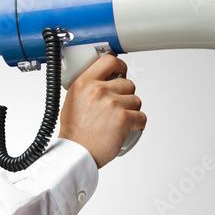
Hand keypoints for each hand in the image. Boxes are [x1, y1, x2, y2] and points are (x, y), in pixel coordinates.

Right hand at [58, 54, 144, 168]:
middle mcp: (98, 90)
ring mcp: (112, 103)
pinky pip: (141, 116)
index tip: (121, 70)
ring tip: (117, 121)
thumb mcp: (72, 100)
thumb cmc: (74, 132)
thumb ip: (88, 87)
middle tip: (115, 108)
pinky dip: (137, 124)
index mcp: (84, 83)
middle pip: (127, 83)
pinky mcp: (124, 118)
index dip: (119, 65)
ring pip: (136, 100)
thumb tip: (104, 79)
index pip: (108, 60)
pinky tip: (127, 129)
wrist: (77, 153)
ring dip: (131, 111)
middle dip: (125, 96)